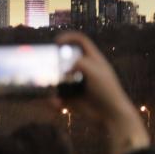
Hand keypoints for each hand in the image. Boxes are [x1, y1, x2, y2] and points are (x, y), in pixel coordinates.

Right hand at [56, 32, 148, 153]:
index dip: (68, 37)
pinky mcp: (71, 97)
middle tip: (44, 65)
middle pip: (64, 59)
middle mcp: (83, 70)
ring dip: (51, 85)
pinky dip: (54, 101)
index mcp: (92, 60)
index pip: (80, 41)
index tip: (56, 42)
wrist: (110, 116)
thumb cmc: (107, 91)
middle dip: (53, 62)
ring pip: (58, 79)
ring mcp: (76, 83)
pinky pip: (57, 96)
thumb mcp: (95, 72)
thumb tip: (63, 66)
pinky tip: (57, 105)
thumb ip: (80, 63)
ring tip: (48, 90)